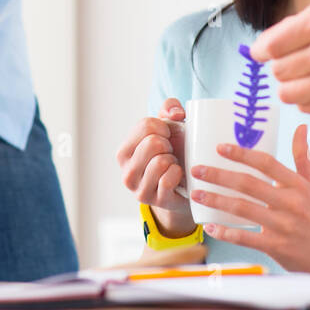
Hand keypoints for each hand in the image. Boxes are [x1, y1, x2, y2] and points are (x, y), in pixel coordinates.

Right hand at [116, 98, 191, 213]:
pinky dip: (178, 174)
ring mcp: (140, 190)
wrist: (185, 188)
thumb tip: (176, 114)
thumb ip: (170, 108)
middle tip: (170, 153)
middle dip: (168, 144)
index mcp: (124, 152)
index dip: (164, 127)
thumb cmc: (174, 153)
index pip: (145, 125)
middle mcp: (126, 172)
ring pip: (160, 162)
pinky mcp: (156, 201)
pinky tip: (177, 176)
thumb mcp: (169, 127)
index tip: (166, 136)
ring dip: (173, 160)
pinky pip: (168, 180)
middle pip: (153, 142)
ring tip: (172, 165)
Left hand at [190, 125, 309, 275]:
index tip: (220, 148)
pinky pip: (245, 238)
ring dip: (216, 200)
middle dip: (218, 175)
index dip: (242, 153)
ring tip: (196, 194)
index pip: (266, 163)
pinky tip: (210, 226)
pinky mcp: (276, 247)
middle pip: (248, 184)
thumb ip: (304, 157)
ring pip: (242, 209)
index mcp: (298, 185)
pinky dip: (226, 233)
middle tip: (197, 169)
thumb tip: (301, 126)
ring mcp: (283, 226)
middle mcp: (290, 203)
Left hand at [248, 0, 309, 112]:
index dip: (260, 50)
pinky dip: (308, 100)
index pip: (271, 43)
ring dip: (291, 86)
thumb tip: (270, 39)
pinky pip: (306, 107)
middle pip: (277, 69)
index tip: (259, 53)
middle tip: (296, 62)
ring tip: (307, 78)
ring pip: (287, 91)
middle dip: (281, 67)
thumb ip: (308, 24)